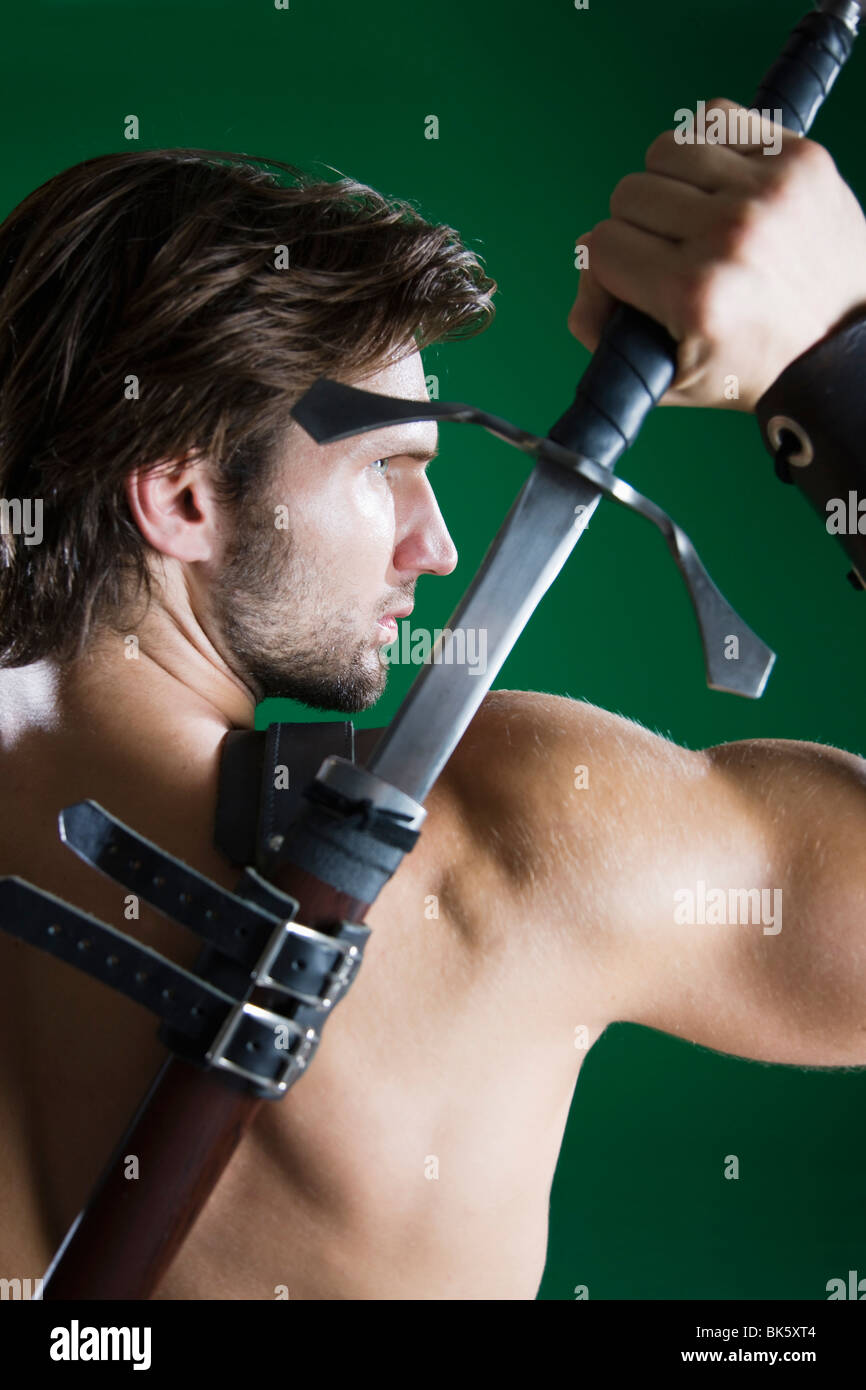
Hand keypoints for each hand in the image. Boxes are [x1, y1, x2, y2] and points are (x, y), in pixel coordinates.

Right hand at [567, 98, 865, 411]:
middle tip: (667, 253)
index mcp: (693, 294)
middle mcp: (729, 236)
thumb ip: (604, 334)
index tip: (632, 282)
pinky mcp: (797, 157)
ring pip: (664, 150)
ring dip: (667, 182)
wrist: (842, 347)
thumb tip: (580, 265)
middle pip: (627, 194)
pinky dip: (706, 144)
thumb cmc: (756, 364)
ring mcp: (766, 190)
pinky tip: (717, 181)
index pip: (599, 246)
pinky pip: (716, 116)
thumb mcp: (669, 378)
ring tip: (691, 215)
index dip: (608, 269)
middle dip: (637, 227)